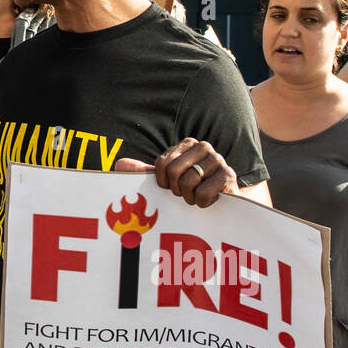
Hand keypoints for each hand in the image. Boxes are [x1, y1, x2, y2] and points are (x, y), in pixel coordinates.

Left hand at [113, 138, 237, 207]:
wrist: (221, 201)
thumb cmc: (191, 188)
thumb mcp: (167, 179)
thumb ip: (144, 172)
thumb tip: (119, 165)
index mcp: (187, 144)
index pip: (162, 163)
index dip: (163, 181)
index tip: (171, 186)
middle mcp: (203, 147)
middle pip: (174, 171)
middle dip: (176, 189)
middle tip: (185, 193)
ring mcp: (218, 160)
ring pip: (189, 182)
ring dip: (190, 197)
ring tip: (197, 196)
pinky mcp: (228, 177)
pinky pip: (203, 192)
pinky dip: (202, 202)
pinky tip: (208, 200)